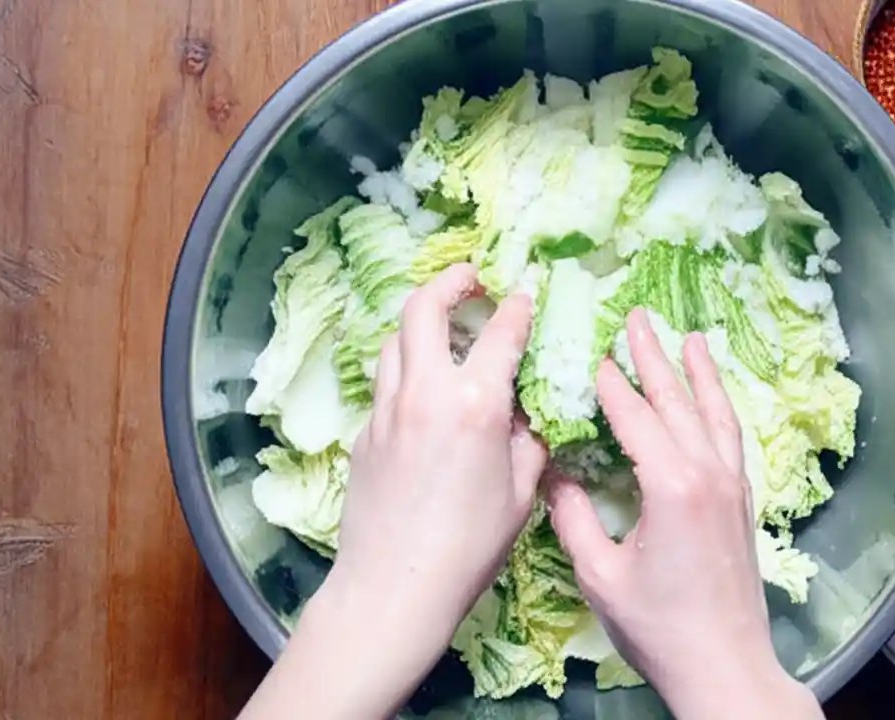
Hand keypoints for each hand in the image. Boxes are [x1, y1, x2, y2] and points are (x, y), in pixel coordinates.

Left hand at [240, 264, 547, 719]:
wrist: (394, 586)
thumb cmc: (470, 548)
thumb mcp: (521, 492)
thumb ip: (529, 442)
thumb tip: (527, 417)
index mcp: (475, 404)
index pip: (501, 332)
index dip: (517, 306)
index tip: (525, 295)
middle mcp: (426, 392)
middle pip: (424, 308)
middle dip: (450, 282)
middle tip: (472, 281)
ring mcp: (387, 409)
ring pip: (395, 339)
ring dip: (421, 322)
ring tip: (445, 330)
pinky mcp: (365, 432)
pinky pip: (386, 382)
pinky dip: (407, 368)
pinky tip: (425, 392)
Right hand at [547, 309, 821, 719]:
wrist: (724, 664)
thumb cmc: (659, 626)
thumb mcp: (600, 574)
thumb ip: (573, 518)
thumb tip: (555, 476)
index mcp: (672, 485)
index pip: (636, 417)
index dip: (611, 384)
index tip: (592, 353)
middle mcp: (708, 474)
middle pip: (678, 401)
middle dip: (654, 357)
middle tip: (637, 317)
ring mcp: (732, 486)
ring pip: (713, 414)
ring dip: (698, 373)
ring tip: (689, 337)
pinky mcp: (741, 502)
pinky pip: (730, 438)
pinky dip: (719, 408)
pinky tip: (713, 399)